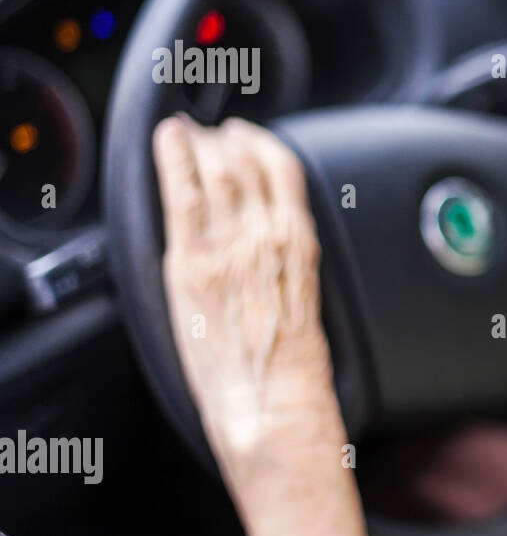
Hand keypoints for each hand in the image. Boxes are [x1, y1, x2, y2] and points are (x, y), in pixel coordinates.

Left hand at [151, 114, 339, 481]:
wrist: (275, 403)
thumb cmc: (295, 370)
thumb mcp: (308, 301)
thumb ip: (288, 263)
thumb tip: (270, 245)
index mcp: (299, 244)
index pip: (283, 170)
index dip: (262, 143)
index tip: (247, 135)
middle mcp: (267, 236)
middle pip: (247, 163)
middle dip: (227, 138)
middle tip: (212, 132)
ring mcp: (228, 247)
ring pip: (216, 169)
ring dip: (201, 143)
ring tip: (187, 132)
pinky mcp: (193, 265)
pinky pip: (183, 196)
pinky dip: (175, 160)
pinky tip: (168, 141)